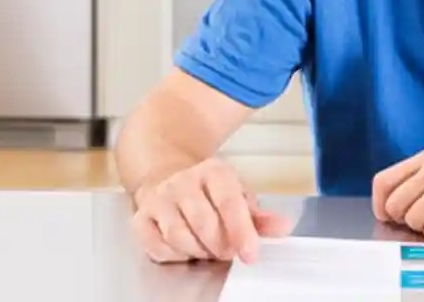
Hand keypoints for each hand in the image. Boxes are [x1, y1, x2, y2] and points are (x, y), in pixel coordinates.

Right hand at [131, 158, 293, 263]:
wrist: (164, 168)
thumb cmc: (206, 189)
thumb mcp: (237, 194)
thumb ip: (260, 215)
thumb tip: (283, 227)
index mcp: (213, 172)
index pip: (229, 203)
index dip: (241, 231)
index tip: (251, 254)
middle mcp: (182, 182)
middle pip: (204, 223)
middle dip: (220, 246)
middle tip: (228, 251)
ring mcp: (159, 199)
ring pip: (179, 237)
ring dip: (198, 251)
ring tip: (207, 248)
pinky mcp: (140, 216)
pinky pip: (156, 246)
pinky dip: (174, 255)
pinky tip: (184, 248)